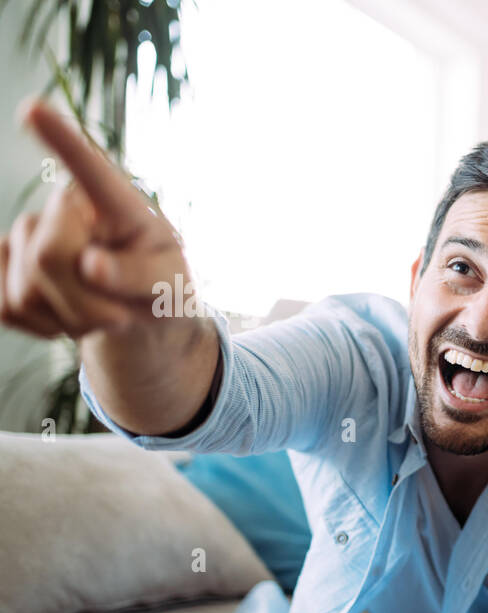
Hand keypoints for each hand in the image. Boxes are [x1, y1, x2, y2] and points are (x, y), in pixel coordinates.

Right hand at [1, 98, 191, 339]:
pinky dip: (43, 329)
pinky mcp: (3, 267)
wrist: (136, 312)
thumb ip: (143, 276)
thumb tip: (90, 266)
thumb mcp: (171, 285)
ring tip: (101, 313)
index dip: (61, 140)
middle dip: (86, 301)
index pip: (90, 170)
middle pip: (49, 256)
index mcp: (115, 202)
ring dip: (71, 320)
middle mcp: (64, 209)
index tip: (32, 108)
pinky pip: (4, 308)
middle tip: (121, 317)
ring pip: (26, 290)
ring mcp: (27, 236)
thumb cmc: (161, 286)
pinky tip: (67, 318)